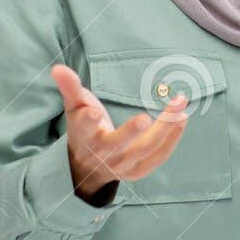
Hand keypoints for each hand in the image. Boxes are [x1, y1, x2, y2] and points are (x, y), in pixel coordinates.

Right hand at [52, 64, 188, 200]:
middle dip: (131, 131)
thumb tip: (57, 68)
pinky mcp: (138, 170)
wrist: (87, 167)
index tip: (94, 111)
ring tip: (180, 106)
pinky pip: (158, 157)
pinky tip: (182, 119)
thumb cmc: (84, 129)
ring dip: (165, 129)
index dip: (89, 120)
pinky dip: (172, 139)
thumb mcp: (74, 107)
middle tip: (145, 118)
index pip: (85, 128)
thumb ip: (70, 87)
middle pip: (118, 144)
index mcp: (85, 135)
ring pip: (145, 150)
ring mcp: (122, 164)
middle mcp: (104, 152)